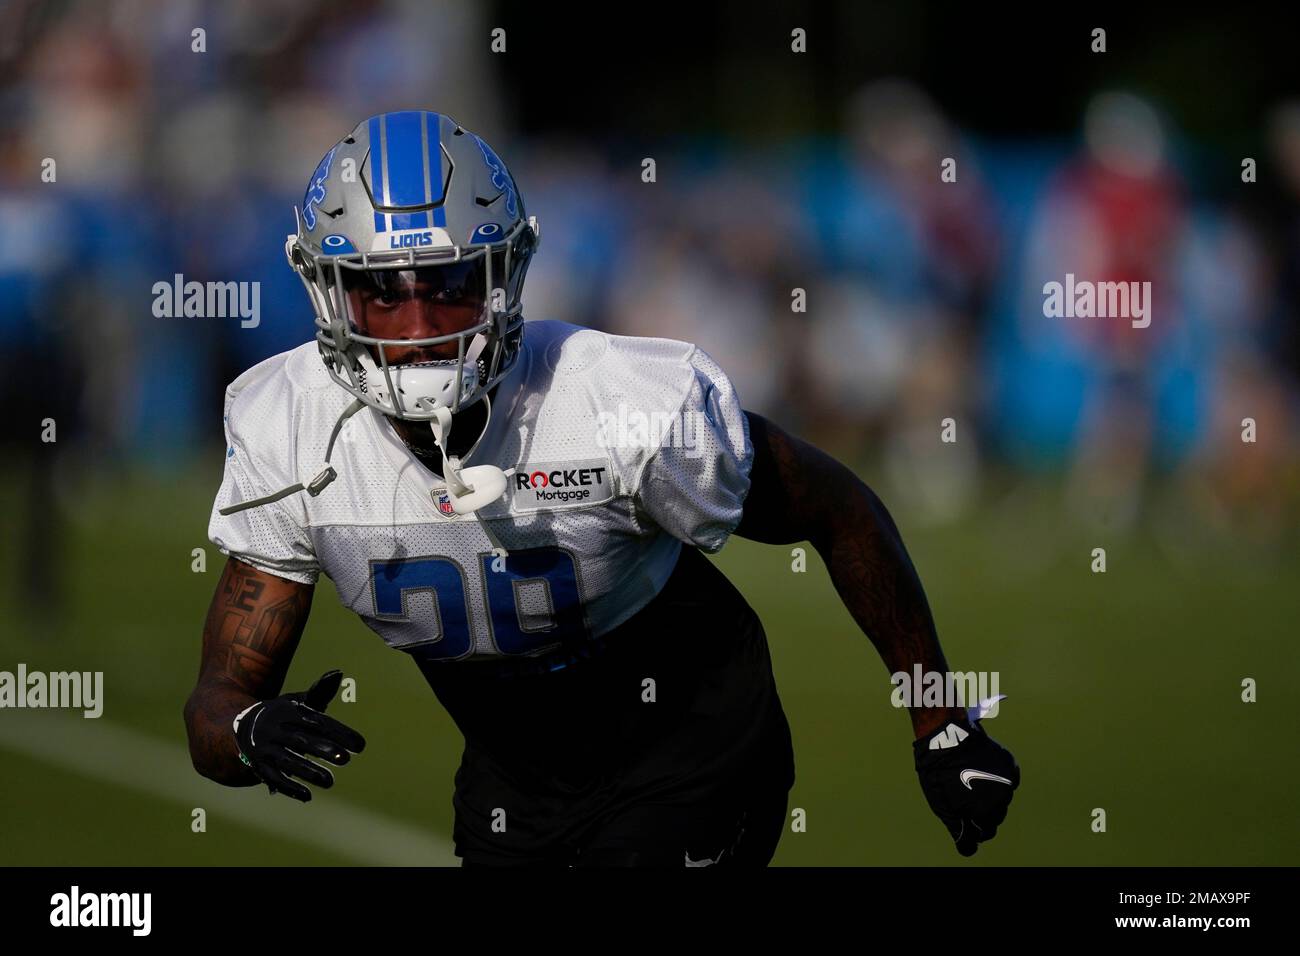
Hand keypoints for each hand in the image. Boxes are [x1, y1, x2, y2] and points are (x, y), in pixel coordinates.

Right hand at [233, 670, 365, 801]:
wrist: (241, 726)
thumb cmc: (283, 714)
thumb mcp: (298, 702)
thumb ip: (320, 692)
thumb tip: (338, 673)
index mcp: (288, 712)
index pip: (317, 722)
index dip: (339, 733)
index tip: (361, 746)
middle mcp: (274, 729)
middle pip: (301, 740)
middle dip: (324, 750)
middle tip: (345, 760)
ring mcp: (264, 749)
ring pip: (287, 761)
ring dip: (309, 772)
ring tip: (330, 781)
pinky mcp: (258, 766)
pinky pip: (273, 778)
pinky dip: (289, 788)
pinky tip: (308, 796)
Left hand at [913, 719, 1018, 855]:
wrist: (946, 734)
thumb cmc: (938, 772)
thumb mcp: (941, 804)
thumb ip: (958, 827)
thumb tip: (970, 846)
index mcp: (984, 811)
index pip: (986, 832)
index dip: (975, 830)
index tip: (967, 822)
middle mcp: (1001, 799)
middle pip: (996, 816)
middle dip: (983, 813)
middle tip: (967, 800)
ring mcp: (1008, 781)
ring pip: (1002, 798)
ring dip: (991, 795)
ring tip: (973, 782)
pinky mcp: (1011, 766)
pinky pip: (1008, 781)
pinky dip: (998, 780)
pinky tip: (983, 771)